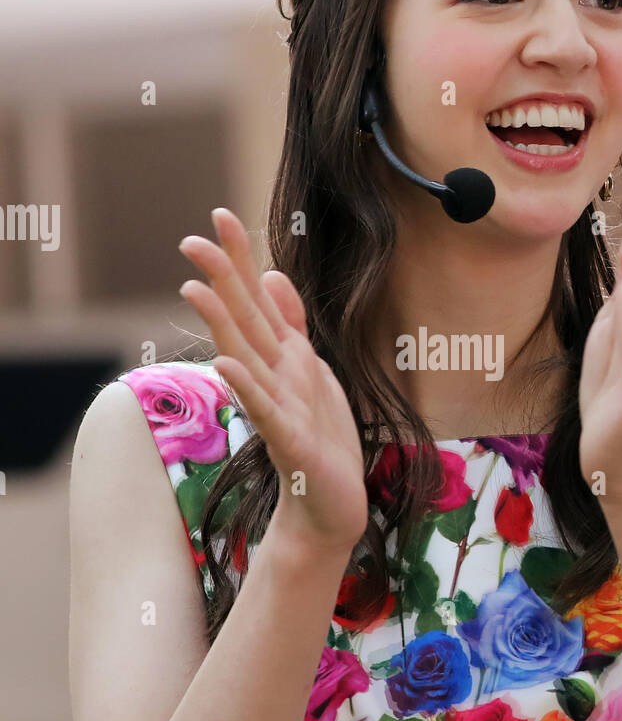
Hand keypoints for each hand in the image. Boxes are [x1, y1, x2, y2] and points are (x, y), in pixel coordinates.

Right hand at [178, 207, 368, 553]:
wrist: (332, 505)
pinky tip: (227, 365)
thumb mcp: (313, 370)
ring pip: (246, 357)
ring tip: (194, 290)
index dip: (241, 260)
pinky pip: (264, 410)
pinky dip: (246, 388)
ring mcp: (277, 409)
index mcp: (282, 358)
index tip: (220, 215)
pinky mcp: (289, 442)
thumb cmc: (321, 438)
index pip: (255, 300)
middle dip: (222, 279)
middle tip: (191, 239)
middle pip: (243, 320)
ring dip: (221, 325)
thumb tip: (271, 274)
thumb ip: (292, 324)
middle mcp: (271, 377)